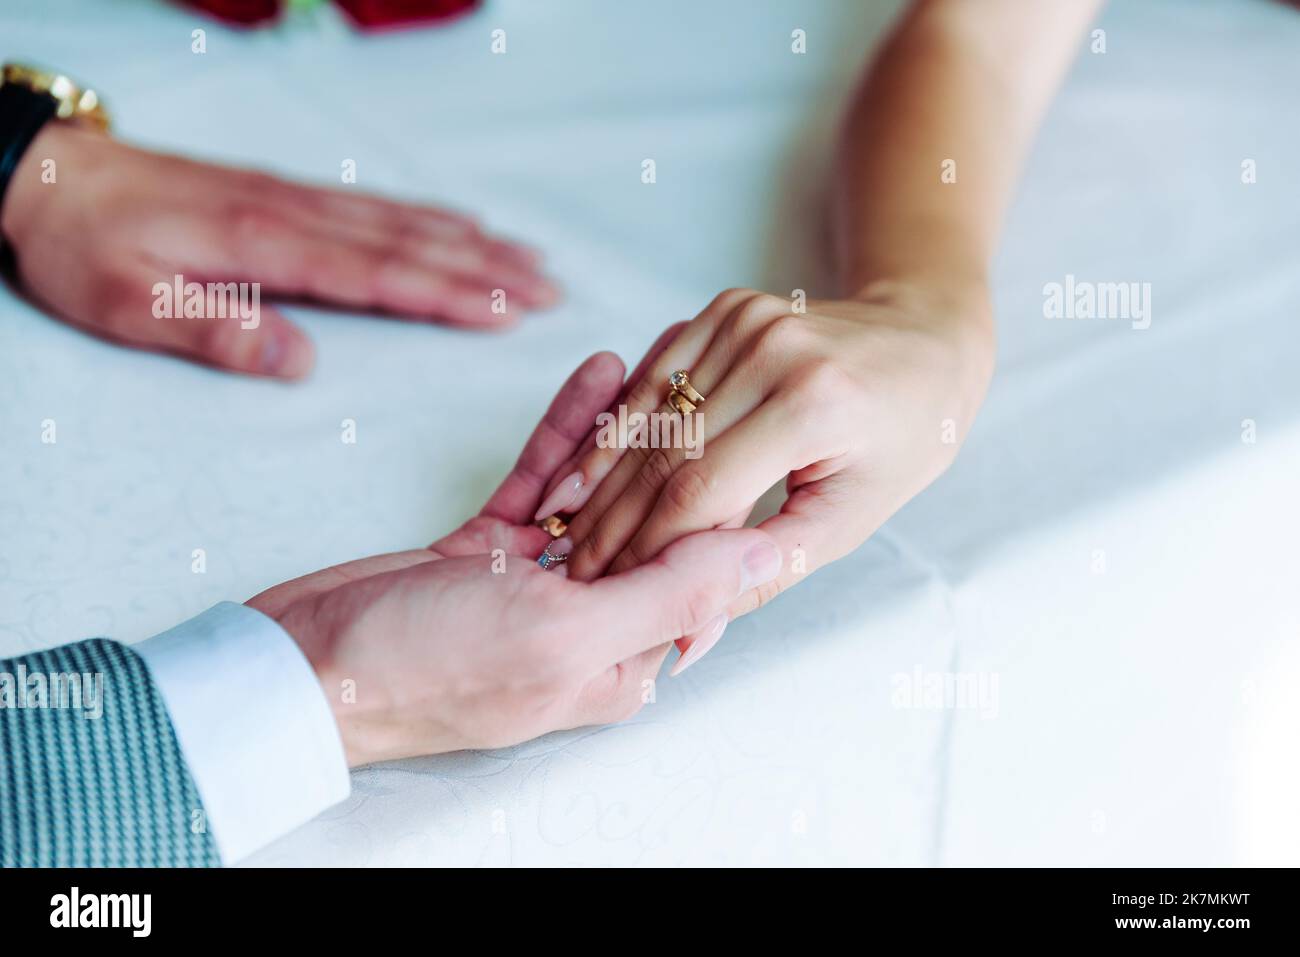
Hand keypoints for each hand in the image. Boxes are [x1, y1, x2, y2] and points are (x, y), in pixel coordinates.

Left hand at [0, 123, 558, 377]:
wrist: (52, 178)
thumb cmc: (86, 248)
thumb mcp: (129, 303)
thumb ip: (216, 332)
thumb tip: (301, 364)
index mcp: (265, 243)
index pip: (377, 273)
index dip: (447, 293)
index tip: (507, 311)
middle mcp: (297, 215)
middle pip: (410, 243)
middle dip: (486, 269)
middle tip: (551, 292)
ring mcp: (299, 200)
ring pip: (404, 221)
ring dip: (473, 242)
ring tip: (533, 262)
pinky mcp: (291, 197)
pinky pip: (378, 206)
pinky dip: (431, 217)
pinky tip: (463, 227)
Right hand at [246, 351, 782, 763]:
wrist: (302, 667)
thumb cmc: (430, 668)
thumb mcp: (564, 635)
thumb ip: (669, 594)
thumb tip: (765, 553)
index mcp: (620, 661)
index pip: (697, 575)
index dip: (727, 501)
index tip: (754, 429)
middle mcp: (586, 622)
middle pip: (652, 524)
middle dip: (679, 450)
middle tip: (710, 372)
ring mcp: (533, 582)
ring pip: (598, 492)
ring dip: (626, 428)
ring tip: (663, 358)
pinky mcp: (486, 548)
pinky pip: (541, 480)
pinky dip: (567, 432)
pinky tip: (598, 376)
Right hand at [543, 283, 994, 666]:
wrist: (925, 341)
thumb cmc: (902, 440)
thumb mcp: (851, 518)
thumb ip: (768, 573)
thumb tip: (692, 640)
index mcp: (814, 405)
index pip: (701, 492)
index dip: (647, 552)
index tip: (611, 599)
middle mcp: (773, 350)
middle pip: (664, 452)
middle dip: (613, 523)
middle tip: (572, 576)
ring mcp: (746, 319)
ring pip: (648, 413)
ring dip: (602, 478)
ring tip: (564, 533)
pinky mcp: (727, 307)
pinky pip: (655, 374)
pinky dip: (618, 425)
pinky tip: (584, 471)